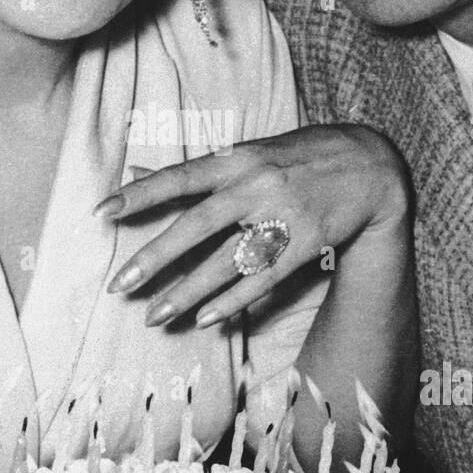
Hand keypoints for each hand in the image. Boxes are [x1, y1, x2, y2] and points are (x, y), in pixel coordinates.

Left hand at [96, 125, 409, 327]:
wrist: (370, 166)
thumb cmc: (298, 157)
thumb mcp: (248, 153)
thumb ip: (193, 170)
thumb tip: (133, 172)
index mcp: (237, 159)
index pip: (179, 177)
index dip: (140, 194)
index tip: (102, 212)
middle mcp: (255, 185)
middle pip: (196, 226)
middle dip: (156, 258)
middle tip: (120, 286)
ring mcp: (282, 215)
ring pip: (227, 261)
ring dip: (189, 292)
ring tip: (156, 316)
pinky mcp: (306, 242)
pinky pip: (263, 279)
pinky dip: (234, 301)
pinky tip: (206, 319)